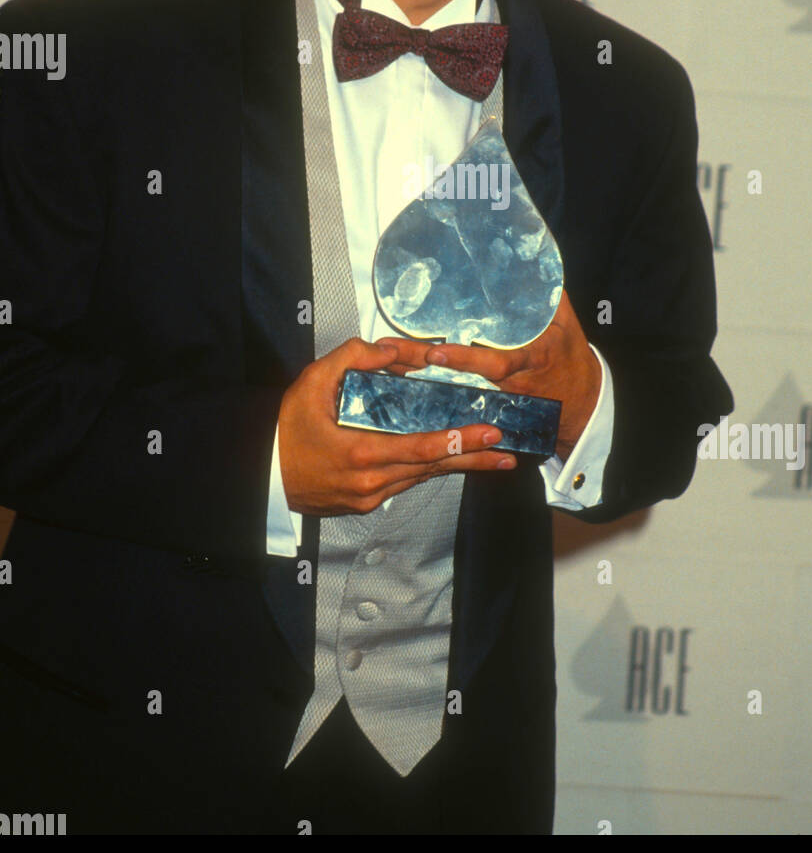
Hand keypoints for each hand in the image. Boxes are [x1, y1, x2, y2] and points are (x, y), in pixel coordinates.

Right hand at [277, 337, 514, 516]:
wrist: (263, 473)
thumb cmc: (286, 427)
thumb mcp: (311, 382)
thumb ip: (350, 358)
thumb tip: (388, 350)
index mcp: (361, 453)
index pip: (421, 449)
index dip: (458, 442)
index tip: (489, 433)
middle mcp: (371, 481)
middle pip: (432, 469)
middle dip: (473, 458)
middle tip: (507, 451)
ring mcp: (369, 496)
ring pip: (422, 478)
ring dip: (458, 467)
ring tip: (493, 459)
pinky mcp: (365, 503)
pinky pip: (406, 483)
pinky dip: (430, 470)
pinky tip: (451, 462)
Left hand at [378, 289, 602, 460]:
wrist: (581, 403)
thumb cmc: (569, 354)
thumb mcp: (565, 321)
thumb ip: (546, 293)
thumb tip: (530, 253)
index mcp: (529, 358)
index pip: (496, 363)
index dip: (465, 359)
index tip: (436, 351)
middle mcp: (507, 383)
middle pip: (459, 380)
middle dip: (423, 366)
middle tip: (389, 353)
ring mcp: (494, 399)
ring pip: (450, 392)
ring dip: (415, 381)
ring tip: (383, 363)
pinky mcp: (485, 408)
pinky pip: (453, 402)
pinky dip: (425, 395)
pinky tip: (396, 383)